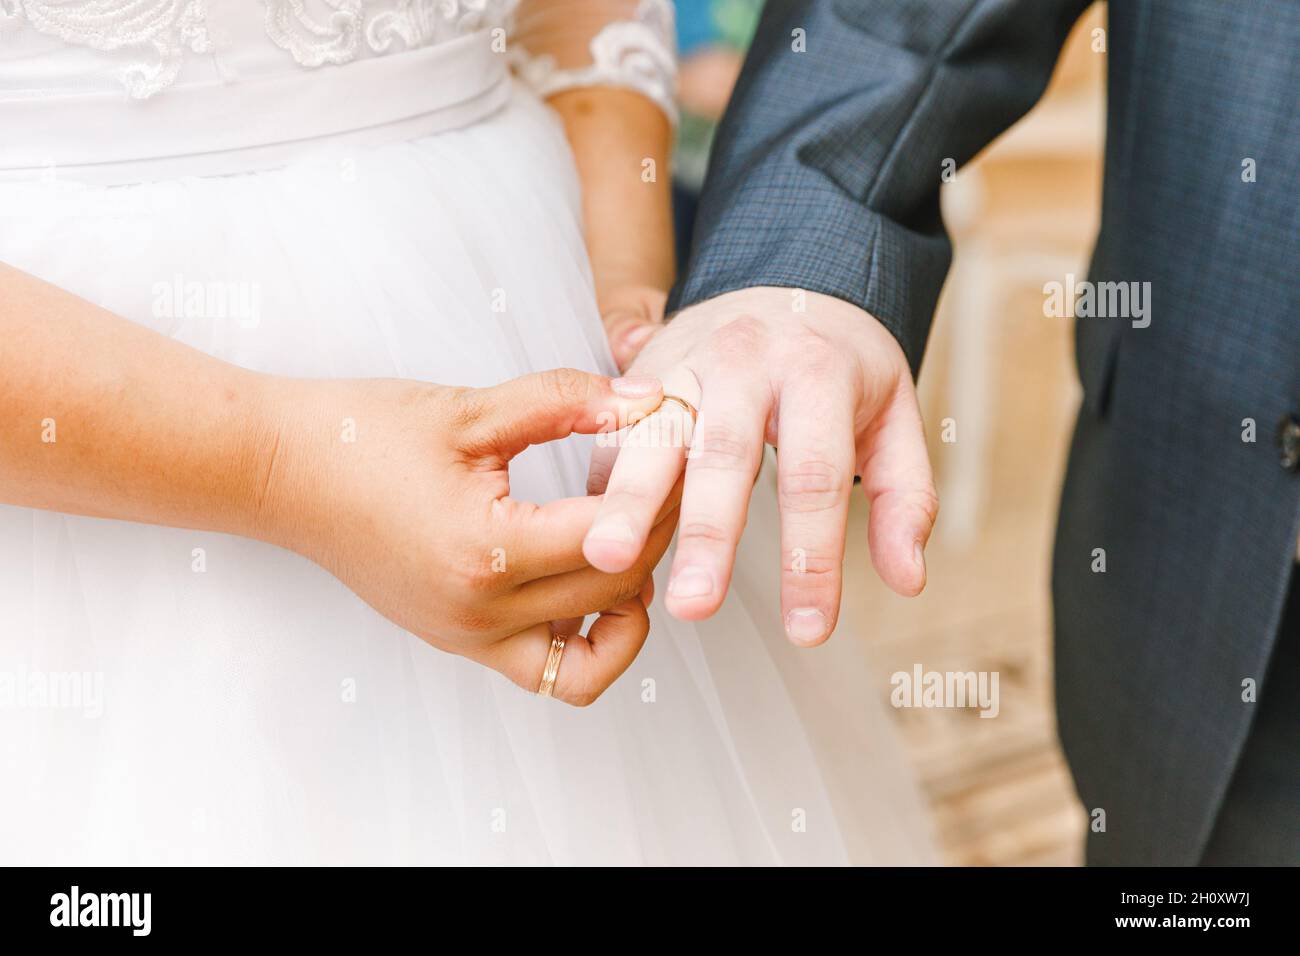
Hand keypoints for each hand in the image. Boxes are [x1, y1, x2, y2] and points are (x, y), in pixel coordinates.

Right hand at [259, 369, 677, 705]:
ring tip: (625, 542)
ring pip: (590, 656)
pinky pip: (544, 670)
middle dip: (658, 533)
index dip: (661, 490)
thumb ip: (567, 402)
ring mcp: (466, 637)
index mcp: (485, 550)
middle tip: (668, 482)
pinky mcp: (458, 641)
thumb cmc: (362, 434)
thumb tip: (646, 402)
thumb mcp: (472, 409)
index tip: (679, 450)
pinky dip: (583, 639)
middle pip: (615, 593)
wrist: (281, 471)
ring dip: (628, 604)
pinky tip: (585, 579)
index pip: (614, 537)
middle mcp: (478, 613)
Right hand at [583, 287, 937, 646]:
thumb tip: (907, 580)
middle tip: (695, 606)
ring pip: (653, 435)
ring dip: (628, 503)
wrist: (784, 273)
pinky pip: (616, 430)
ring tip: (605, 560)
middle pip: (725, 455)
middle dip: (708, 534)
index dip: (812, 559)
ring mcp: (686, 362)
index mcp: (818, 372)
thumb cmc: (840, 361)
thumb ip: (903, 495)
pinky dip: (603, 486)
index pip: (816, 476)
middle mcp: (747, 361)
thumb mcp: (894, 413)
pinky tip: (589, 540)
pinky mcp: (642, 371)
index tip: (807, 631)